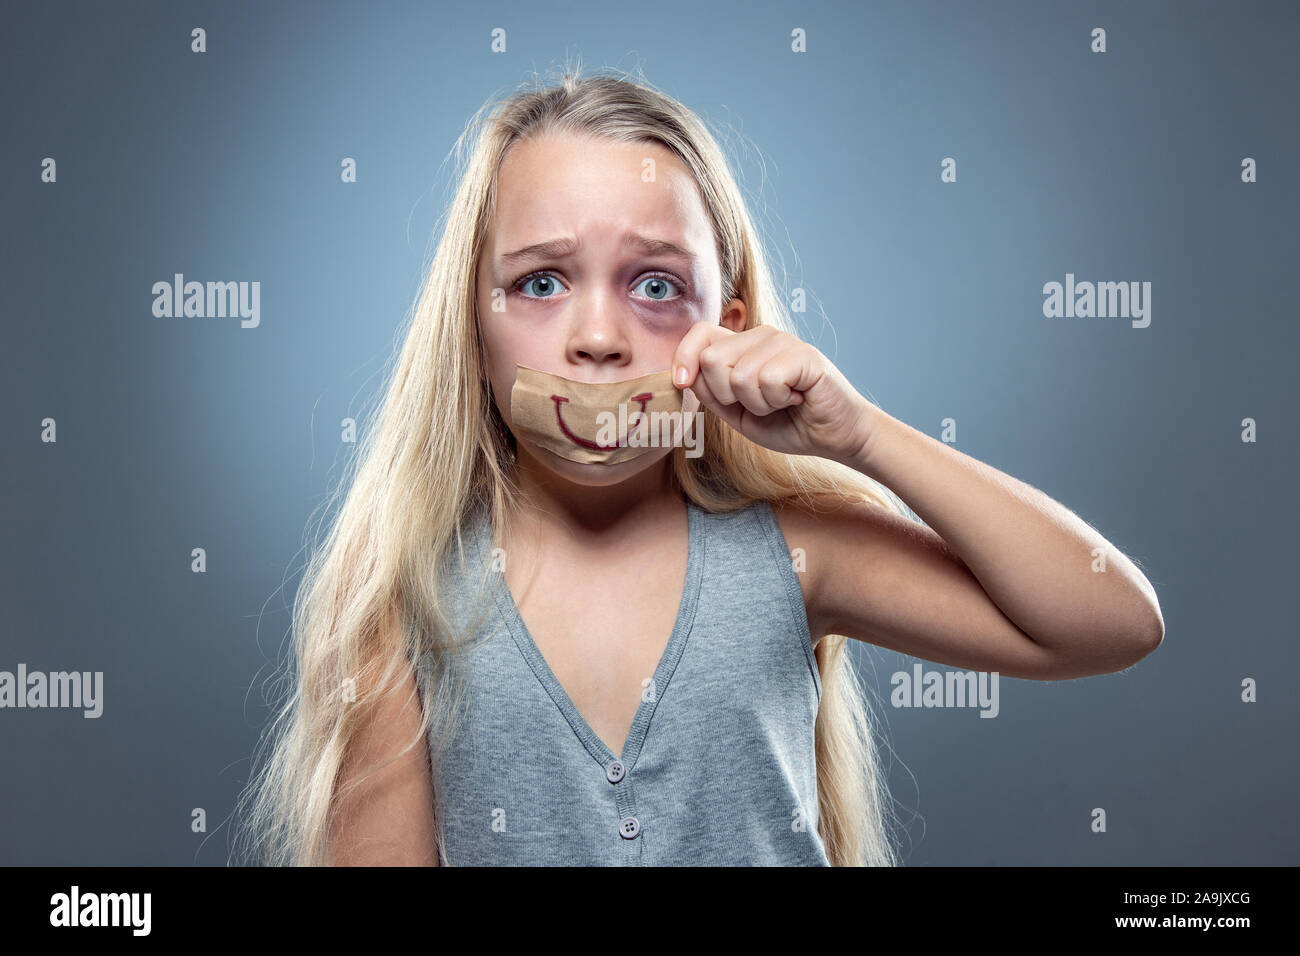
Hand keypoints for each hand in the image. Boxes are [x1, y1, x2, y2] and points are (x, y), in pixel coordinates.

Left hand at [671, 324, 879, 466]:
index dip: (684, 356)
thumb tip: (684, 375)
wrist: (832, 436)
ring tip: (782, 402)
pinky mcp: (804, 354)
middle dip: (727, 396)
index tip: (681, 382)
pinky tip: (796, 399)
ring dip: (759, 404)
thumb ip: (711, 393)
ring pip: (739, 376)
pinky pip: (767, 380)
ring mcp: (783, 341)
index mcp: (742, 346)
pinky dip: (778, 401)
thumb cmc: (787, 423)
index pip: (700, 333)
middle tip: (758, 404)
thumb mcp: (737, 413)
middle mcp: (761, 336)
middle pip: (712, 359)